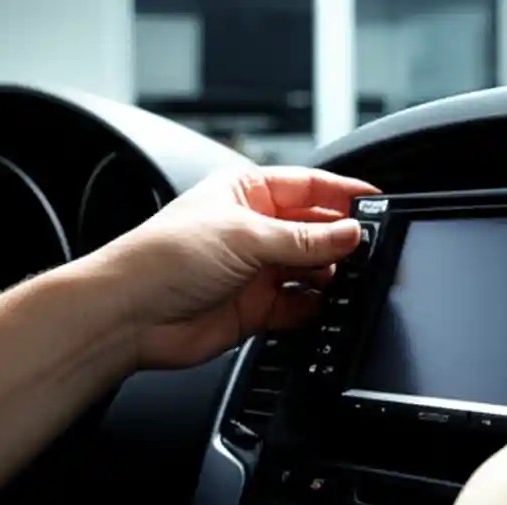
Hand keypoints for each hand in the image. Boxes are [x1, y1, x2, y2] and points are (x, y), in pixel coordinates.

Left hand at [85, 166, 379, 367]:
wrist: (129, 315)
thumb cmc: (164, 258)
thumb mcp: (245, 235)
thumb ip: (304, 239)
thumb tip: (350, 233)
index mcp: (247, 193)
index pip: (308, 186)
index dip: (343, 194)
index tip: (377, 204)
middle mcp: (254, 230)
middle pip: (315, 229)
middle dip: (342, 239)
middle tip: (370, 249)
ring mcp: (256, 271)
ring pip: (312, 270)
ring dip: (332, 276)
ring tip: (351, 279)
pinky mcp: (257, 310)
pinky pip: (300, 307)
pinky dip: (316, 309)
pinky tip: (327, 307)